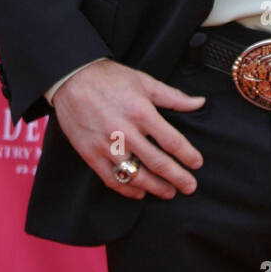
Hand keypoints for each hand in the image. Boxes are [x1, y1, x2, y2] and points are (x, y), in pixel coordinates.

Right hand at [52, 59, 204, 200]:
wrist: (72, 79)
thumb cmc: (109, 78)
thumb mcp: (144, 81)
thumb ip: (173, 96)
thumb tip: (199, 102)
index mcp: (141, 112)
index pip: (171, 141)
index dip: (187, 155)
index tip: (197, 163)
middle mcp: (125, 132)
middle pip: (157, 162)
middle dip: (177, 178)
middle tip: (190, 187)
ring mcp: (106, 145)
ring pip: (135, 175)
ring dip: (155, 187)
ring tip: (169, 193)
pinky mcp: (90, 154)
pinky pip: (111, 179)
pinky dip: (127, 189)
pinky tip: (139, 192)